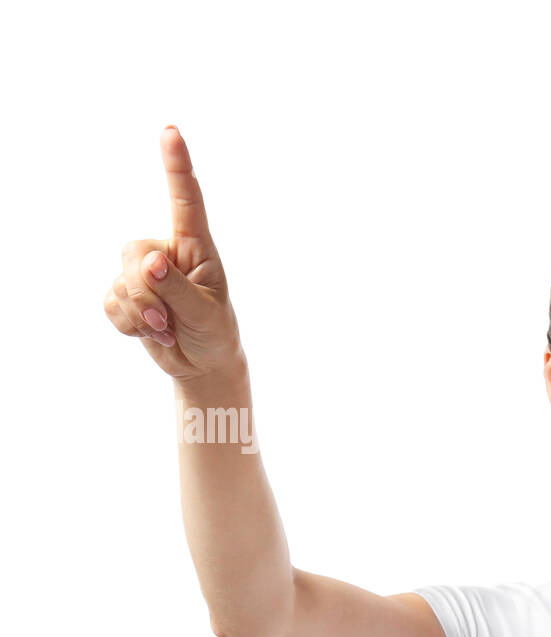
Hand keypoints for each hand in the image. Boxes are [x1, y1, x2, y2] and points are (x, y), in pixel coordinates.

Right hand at [103, 126, 243, 380]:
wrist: (202, 365)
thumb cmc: (213, 333)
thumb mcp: (203, 313)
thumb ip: (175, 287)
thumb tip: (149, 261)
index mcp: (196, 249)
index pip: (185, 201)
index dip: (176, 166)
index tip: (171, 131)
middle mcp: (168, 253)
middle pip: (135, 253)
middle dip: (146, 292)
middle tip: (167, 319)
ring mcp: (145, 273)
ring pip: (122, 280)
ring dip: (141, 313)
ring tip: (167, 329)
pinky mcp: (127, 294)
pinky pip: (111, 302)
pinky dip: (129, 323)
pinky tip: (152, 333)